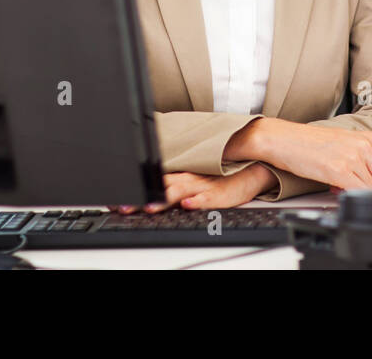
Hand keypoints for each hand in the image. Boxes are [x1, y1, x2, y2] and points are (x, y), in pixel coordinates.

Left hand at [109, 164, 278, 213]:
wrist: (254, 165)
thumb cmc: (221, 175)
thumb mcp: (193, 177)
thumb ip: (173, 182)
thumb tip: (150, 189)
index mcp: (181, 173)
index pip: (154, 180)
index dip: (136, 189)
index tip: (116, 200)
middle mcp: (190, 176)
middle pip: (163, 186)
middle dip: (144, 196)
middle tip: (126, 206)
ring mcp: (205, 184)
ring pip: (183, 190)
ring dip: (166, 197)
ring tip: (151, 206)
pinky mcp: (222, 191)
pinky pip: (210, 197)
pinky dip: (199, 200)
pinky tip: (188, 204)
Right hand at [244, 118, 371, 192]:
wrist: (284, 138)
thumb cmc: (309, 143)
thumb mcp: (343, 145)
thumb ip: (361, 161)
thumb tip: (368, 182)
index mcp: (368, 138)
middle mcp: (365, 145)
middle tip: (349, 185)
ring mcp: (354, 156)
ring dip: (357, 193)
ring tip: (336, 181)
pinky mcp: (341, 169)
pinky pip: (358, 193)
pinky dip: (349, 196)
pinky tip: (335, 187)